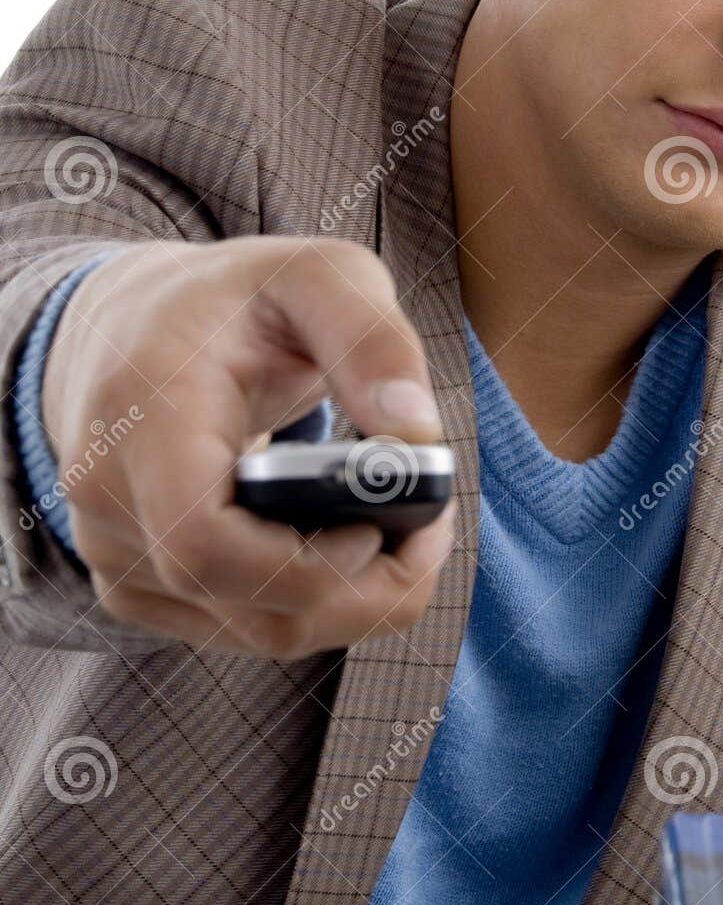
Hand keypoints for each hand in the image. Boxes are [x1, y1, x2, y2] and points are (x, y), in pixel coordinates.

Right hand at [42, 236, 456, 657]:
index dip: (303, 563)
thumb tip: (417, 435)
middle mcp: (110, 498)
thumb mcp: (315, 273)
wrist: (130, 327)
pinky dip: (313, 605)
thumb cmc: (234, 299)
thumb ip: (371, 336)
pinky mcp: (137, 586)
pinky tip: (350, 549)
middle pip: (247, 605)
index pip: (200, 543)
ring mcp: (116, 553)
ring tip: (404, 531)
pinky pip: (241, 628)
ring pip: (255, 631)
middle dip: (364, 589)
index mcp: (143, 415)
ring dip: (352, 602)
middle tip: (430, 530)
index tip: (377, 526)